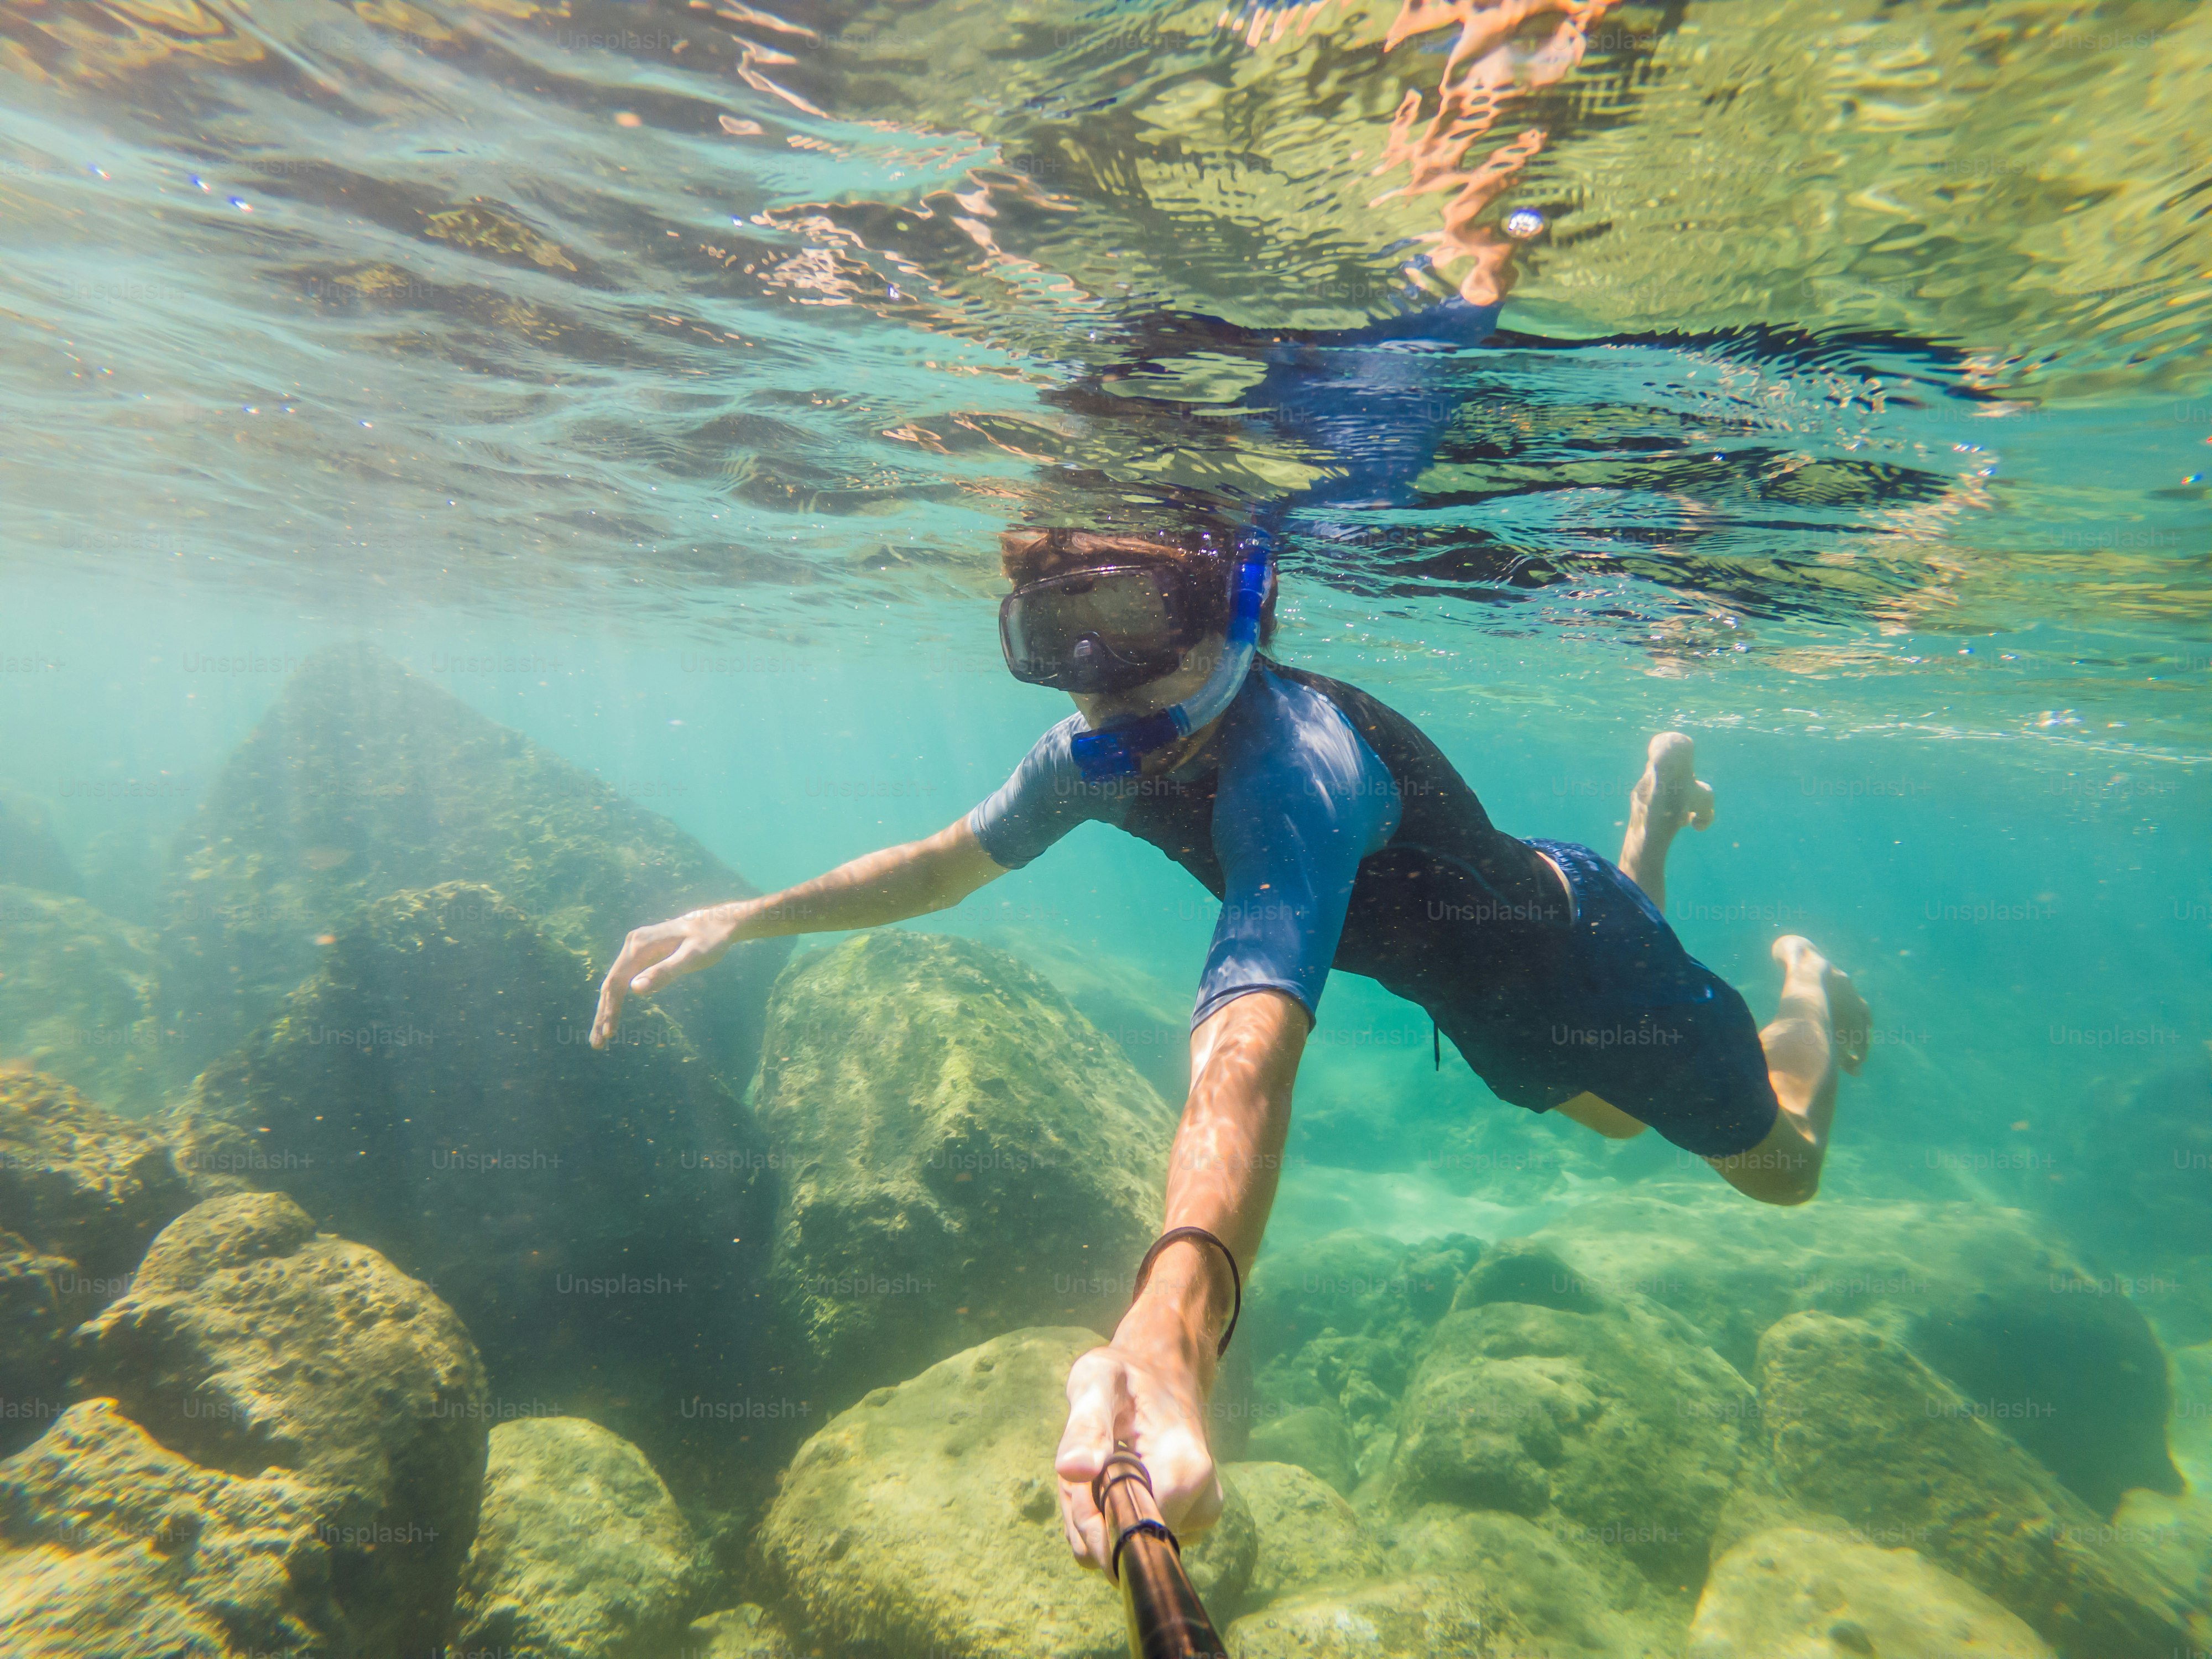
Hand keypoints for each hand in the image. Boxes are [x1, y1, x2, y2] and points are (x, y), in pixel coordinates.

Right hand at [589, 908, 739, 1047]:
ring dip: (607, 1009)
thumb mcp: (692, 958)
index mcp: (640, 945)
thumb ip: (664, 972)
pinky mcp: (642, 952)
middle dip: (603, 1014)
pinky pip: (624, 977)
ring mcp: (636, 947)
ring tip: (602, 1037)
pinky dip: (617, 998)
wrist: (718, 923)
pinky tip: (614, 1013)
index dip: (611, 1009)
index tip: (608, 1034)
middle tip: (597, 1045)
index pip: (617, 982)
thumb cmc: (709, 941)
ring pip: (615, 982)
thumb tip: (634, 989)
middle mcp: (633, 944)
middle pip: (610, 984)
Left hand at [1054, 1341, 1221, 1569]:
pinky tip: (1111, 1479)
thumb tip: (1072, 1471)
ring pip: (1119, 1551)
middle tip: (1082, 1465)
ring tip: (1098, 1465)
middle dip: (1084, 1513)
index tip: (1077, 1473)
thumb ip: (1086, 1426)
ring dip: (1092, 1514)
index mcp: (1184, 1471)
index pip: (1122, 1534)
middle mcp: (1201, 1505)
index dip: (1087, 1512)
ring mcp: (1198, 1521)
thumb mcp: (1097, 1382)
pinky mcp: (1190, 1527)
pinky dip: (1108, 1519)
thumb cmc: (1127, 1376)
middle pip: (1117, 1549)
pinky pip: (1132, 1544)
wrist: (1163, 1376)